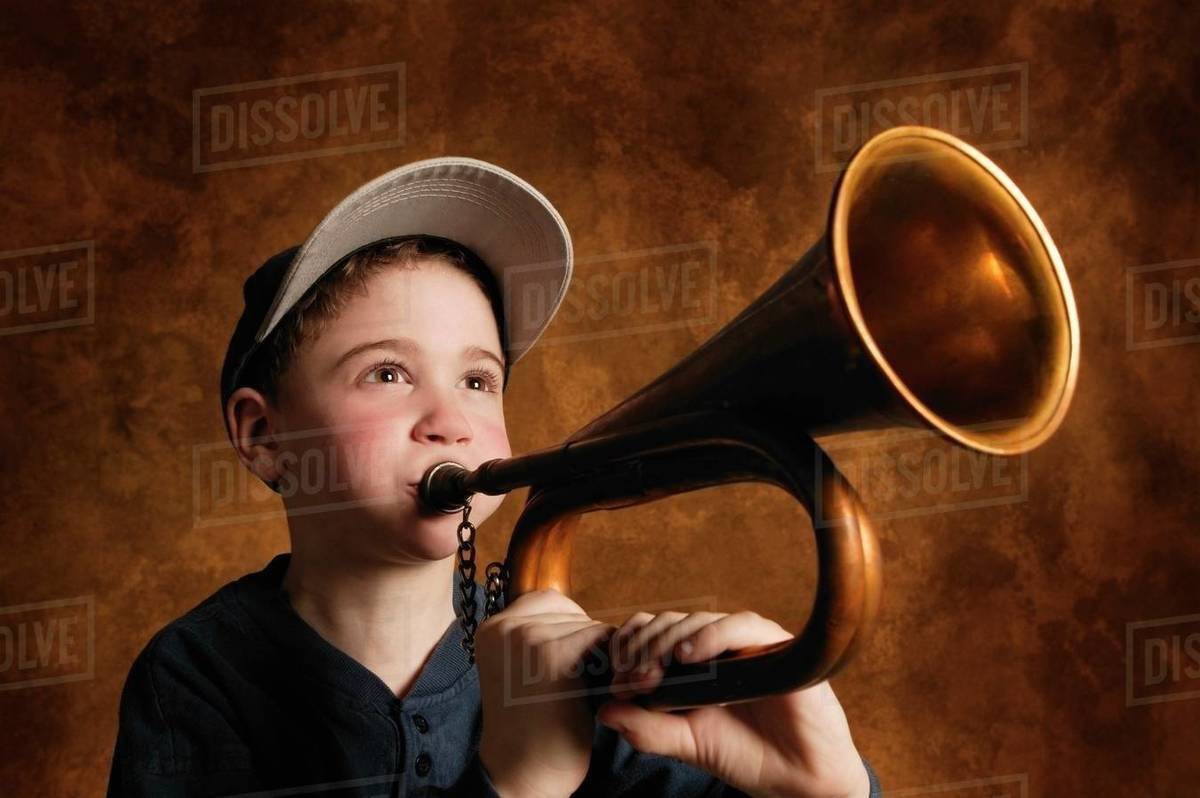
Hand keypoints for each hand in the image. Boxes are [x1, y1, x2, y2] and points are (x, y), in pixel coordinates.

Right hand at [475, 588, 616, 797]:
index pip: (549, 601)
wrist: (521, 776)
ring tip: (585, 691)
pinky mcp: (551, 655)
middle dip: (585, 644)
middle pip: (571, 612)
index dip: (571, 630)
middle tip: (579, 684)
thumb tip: (594, 618)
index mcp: (491, 628)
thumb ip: (543, 637)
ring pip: (589, 626)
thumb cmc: (532, 728)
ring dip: (598, 656)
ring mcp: (525, 638)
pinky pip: (601, 639)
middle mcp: (503, 626)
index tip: (571, 666)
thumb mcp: (522, 671)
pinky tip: (597, 692)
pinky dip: (609, 664)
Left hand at [599, 610, 869, 797]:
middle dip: (643, 648)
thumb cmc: (745, 756)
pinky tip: (688, 656)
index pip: (653, 633)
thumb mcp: (686, 743)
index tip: (617, 680)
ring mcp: (746, 643)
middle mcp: (718, 646)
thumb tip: (604, 711)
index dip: (631, 647)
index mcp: (694, 663)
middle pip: (670, 623)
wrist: (798, 780)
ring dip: (668, 642)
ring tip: (654, 671)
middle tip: (632, 680)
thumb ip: (647, 728)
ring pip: (698, 621)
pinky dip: (710, 635)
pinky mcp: (775, 646)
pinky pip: (739, 625)